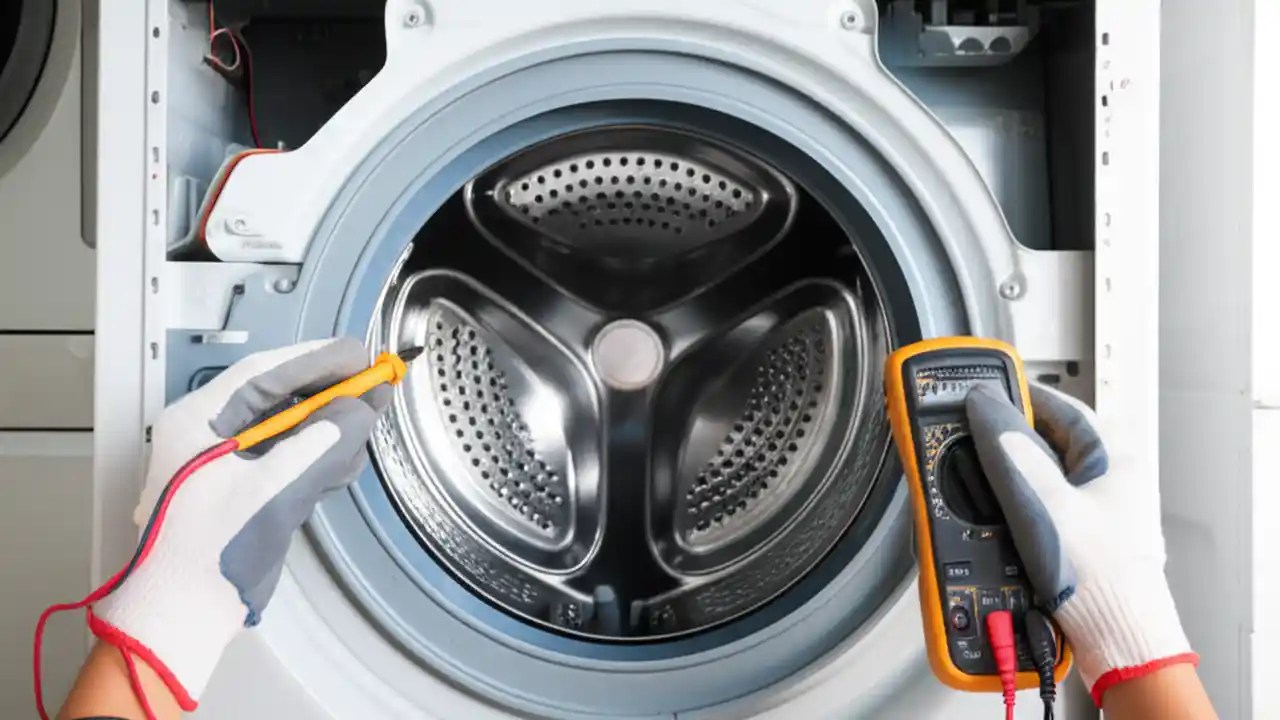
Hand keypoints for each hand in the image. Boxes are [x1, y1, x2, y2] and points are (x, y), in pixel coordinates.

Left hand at [89, 338, 391, 710]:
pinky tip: (342, 465)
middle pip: (280, 399)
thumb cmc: (207, 553)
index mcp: (198, 421)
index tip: (359, 354)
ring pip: (290, 430)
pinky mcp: (247, 492)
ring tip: (361, 433)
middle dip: (329, 397)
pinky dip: (320, 460)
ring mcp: (229, 465)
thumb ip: (321, 445)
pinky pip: (291, 460)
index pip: (263, 373)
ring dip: (328, 432)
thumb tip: (362, 410)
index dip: (315, 360)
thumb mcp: (271, 492)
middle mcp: (210, 435)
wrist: (182, 618)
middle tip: (375, 388)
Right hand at [965, 383, 1196, 705]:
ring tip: (978, 472)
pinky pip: (1042, 505)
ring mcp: (1097, 510)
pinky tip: (996, 514)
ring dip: (1009, 473)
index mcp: (1116, 459)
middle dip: (1008, 436)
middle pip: (1048, 439)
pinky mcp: (1081, 538)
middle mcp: (1111, 480)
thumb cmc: (1105, 582)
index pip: (1062, 406)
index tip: (983, 388)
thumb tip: (988, 410)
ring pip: (1042, 473)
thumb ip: (1014, 455)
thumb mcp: (1048, 507)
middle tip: (971, 431)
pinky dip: (1015, 504)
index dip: (1020, 394)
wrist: (1121, 643)